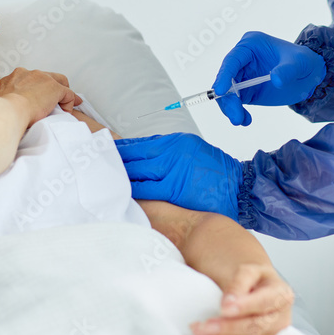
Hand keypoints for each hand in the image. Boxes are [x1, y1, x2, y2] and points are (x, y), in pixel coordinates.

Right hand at [0, 68, 81, 126]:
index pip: (32, 78)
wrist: (9, 112)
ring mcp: (43, 79)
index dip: (39, 87)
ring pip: (59, 83)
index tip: (40, 97)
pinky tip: (65, 112)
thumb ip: (7, 98)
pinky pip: (68, 94)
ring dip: (60, 95)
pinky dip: (68, 103)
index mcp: (15, 76)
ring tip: (62, 108)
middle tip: (54, 101)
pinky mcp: (55, 88)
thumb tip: (8, 106)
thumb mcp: (1, 101)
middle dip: (51, 88)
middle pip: (47, 77)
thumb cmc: (3, 111)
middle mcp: (29, 73)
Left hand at [114, 133, 242, 219]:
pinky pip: (145, 189)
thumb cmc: (215, 171)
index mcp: (173, 142)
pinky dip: (131, 190)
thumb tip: (141, 156)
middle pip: (133, 156)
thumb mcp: (190, 150)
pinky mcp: (173, 189)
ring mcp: (171, 170)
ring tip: (103, 179)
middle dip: (114, 162)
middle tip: (95, 165)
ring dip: (119, 176)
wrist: (238, 186)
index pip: (137, 144)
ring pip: (136, 172)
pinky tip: (120, 192)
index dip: (118, 149)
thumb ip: (166, 152)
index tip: (102, 151)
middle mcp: (171, 153)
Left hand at [191, 263, 293, 334]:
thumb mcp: (248, 270)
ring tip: (200, 329)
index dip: (245, 306)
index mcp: (282, 294)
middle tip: (206, 325)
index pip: (265, 301)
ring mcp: (271, 333)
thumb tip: (228, 302)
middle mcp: (280, 317)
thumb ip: (239, 283)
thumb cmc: (253, 279)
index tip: (224, 308)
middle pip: (255, 325)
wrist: (256, 288)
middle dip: (229, 326)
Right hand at [213, 31, 326, 125]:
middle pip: (225, 79)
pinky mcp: (245, 90)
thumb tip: (275, 79)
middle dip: (227, 99)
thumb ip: (288, 70)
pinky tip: (246, 120)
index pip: (232, 60)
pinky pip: (235, 102)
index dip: (223, 75)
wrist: (308, 75)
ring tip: (241, 121)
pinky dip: (238, 112)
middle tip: (236, 117)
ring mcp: (242, 75)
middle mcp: (242, 59)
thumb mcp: (300, 63)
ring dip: (231, 108)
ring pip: (227, 93)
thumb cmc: (303, 62)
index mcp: (251, 45)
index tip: (219, 91)